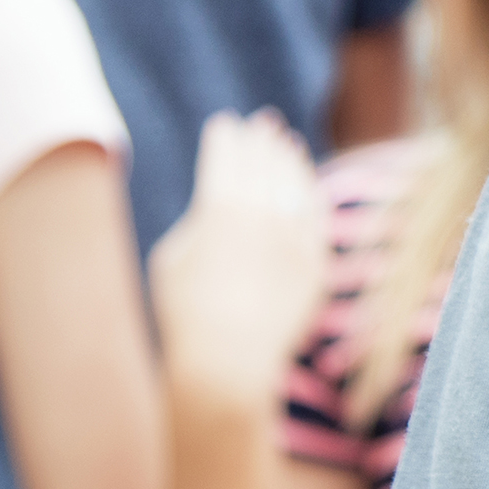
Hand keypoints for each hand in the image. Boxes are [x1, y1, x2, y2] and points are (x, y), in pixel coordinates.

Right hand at [154, 113, 329, 413]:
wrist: (226, 364)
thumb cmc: (184, 314)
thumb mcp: (171, 257)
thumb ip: (196, 221)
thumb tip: (218, 203)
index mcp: (219, 208)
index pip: (225, 156)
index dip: (224, 136)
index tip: (223, 125)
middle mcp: (262, 215)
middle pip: (264, 162)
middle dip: (261, 139)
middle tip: (262, 123)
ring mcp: (294, 239)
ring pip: (296, 184)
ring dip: (289, 159)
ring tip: (286, 144)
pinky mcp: (316, 264)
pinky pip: (317, 217)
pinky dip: (311, 194)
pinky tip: (308, 184)